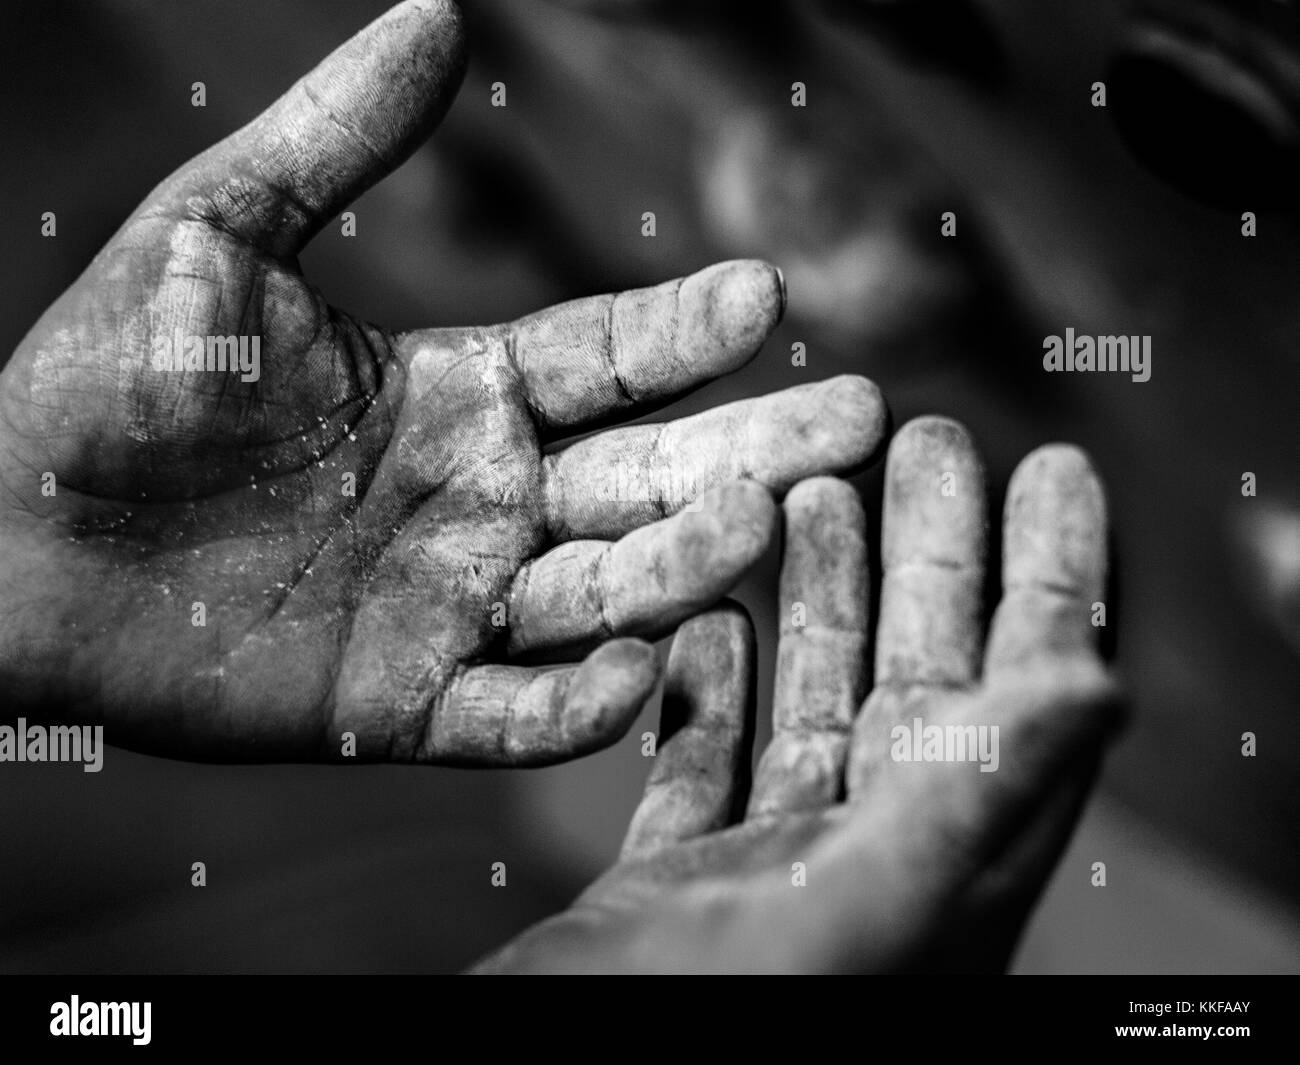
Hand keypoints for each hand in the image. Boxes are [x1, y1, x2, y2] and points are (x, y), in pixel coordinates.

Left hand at [0, 1, 884, 762]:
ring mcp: (455, 606)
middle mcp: (486, 501)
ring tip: (768, 518)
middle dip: (752, 448)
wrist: (9, 535)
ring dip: (690, 563)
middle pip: (648, 479)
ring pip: (606, 593)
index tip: (767, 295)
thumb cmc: (109, 378)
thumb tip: (444, 13)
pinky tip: (638, 669)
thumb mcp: (225, 235)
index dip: (686, 332)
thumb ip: (338, 141)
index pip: (608, 361)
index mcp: (466, 394)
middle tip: (857, 418)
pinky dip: (579, 704)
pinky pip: (515, 716)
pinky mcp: (405, 705)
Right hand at [475, 417, 1121, 971]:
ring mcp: (767, 879)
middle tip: (927, 436)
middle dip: (928, 551)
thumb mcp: (862, 923)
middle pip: (918, 677)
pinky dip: (708, 688)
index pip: (1023, 702)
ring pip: (811, 707)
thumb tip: (1093, 686)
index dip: (1051, 582)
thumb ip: (974, 809)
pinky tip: (704, 622)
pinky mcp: (672, 891)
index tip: (1055, 471)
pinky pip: (704, 764)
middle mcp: (864, 869)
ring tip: (809, 491)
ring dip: (814, 597)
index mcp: (932, 875)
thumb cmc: (707, 1035)